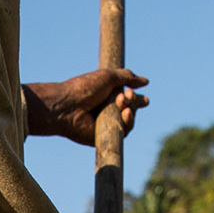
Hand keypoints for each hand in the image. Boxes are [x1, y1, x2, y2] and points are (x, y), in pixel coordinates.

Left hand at [25, 68, 148, 146]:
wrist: (68, 106)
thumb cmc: (84, 89)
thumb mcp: (107, 77)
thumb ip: (127, 77)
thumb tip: (146, 81)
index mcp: (107, 95)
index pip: (128, 97)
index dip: (136, 97)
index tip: (137, 93)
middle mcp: (107, 110)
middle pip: (131, 108)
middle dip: (134, 100)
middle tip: (127, 95)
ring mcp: (107, 123)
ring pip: (130, 119)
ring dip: (130, 108)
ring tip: (121, 101)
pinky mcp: (105, 136)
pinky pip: (124, 131)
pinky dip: (129, 122)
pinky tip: (126, 113)